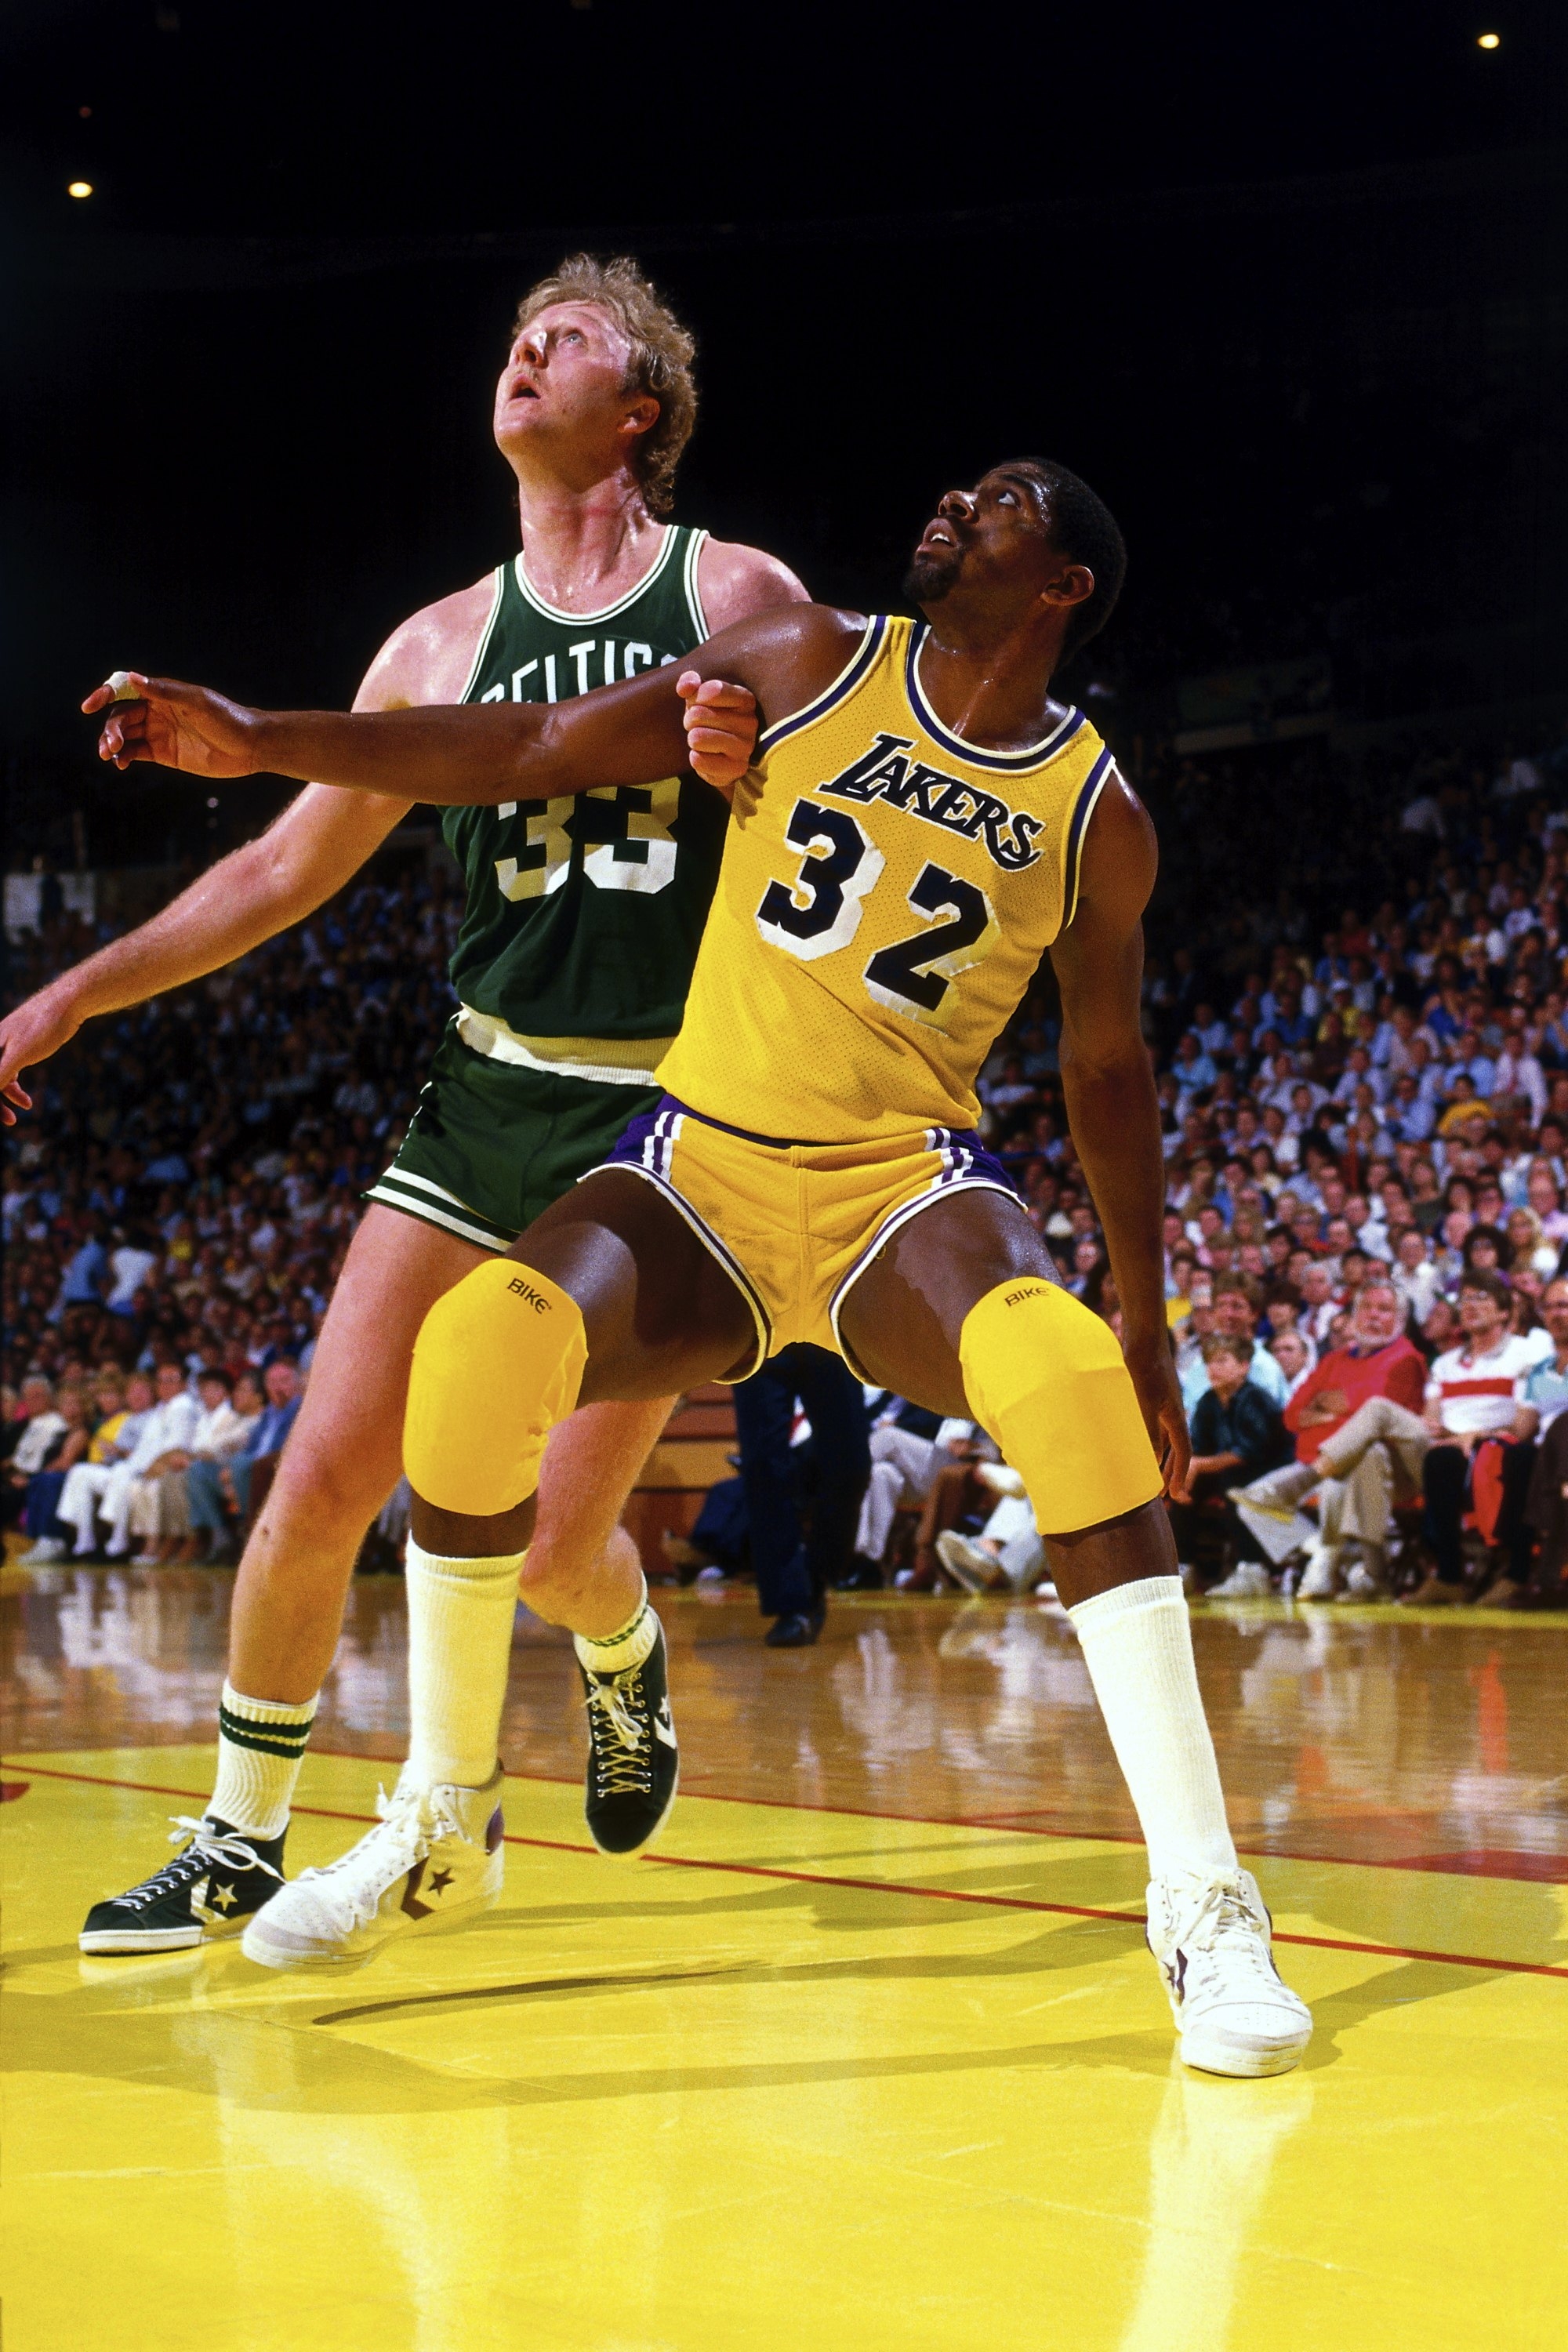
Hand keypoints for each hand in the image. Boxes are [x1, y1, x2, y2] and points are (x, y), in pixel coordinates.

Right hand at [0, 980, 85, 1126]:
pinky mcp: (19, 1049)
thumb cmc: (42, 1026)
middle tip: (10, 1121)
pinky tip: (27, 1100)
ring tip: (27, 1105)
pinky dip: (15, 1088)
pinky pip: (10, 1073)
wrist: (66, 1004)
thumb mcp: (19, 1054)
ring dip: (8, 1096)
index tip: (3, 1116)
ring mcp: (4, 1047)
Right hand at [81, 672, 266, 778]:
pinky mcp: (164, 753)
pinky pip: (137, 753)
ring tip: (110, 755)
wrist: (250, 747)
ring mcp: (159, 732)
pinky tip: (121, 764)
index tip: (89, 706)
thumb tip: (132, 678)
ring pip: (125, 735)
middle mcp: (156, 711)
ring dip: (112, 743)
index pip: (125, 690)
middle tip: (111, 745)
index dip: (104, 695)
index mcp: (162, 693)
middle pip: (121, 716)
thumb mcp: (197, 702)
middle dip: (111, 729)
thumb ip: (165, 692)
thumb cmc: (228, 718)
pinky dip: (125, 757)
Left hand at [676, 673, 757, 797]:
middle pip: (698, 714)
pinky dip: (695, 758)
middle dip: (690, 720)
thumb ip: (690, 682)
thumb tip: (685, 687)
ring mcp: (746, 747)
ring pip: (697, 738)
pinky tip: (705, 756)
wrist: (720, 753)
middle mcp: (751, 723)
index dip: (696, 697)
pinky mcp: (737, 769)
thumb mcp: (700, 694)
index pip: (713, 690)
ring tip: (701, 740)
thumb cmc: (711, 717)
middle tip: (698, 725)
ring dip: (692, 739)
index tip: (699, 703)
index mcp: (746, 699)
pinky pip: (699, 760)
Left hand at [1125, 1333, 1191, 1500]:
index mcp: (1175, 1416)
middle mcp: (1172, 1413)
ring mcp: (1162, 1404)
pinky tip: (1136, 1445)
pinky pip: (1153, 1425)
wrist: (1143, 1337)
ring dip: (1159, 1458)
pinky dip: (1149, 1439)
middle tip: (1165, 1495)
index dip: (1180, 1474)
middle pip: (1176, 1449)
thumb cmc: (1143, 1368)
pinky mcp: (1150, 1396)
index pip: (1183, 1452)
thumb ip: (1149, 1431)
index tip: (1176, 1494)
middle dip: (1171, 1472)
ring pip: (1164, 1438)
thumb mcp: (1144, 1403)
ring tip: (1150, 1476)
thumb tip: (1153, 1462)